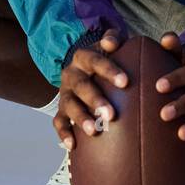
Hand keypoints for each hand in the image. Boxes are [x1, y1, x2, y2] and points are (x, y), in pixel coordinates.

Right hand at [53, 28, 127, 150]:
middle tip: (111, 115)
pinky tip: (73, 146)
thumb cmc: (107, 58)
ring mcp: (65, 93)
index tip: (125, 82)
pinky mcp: (61, 109)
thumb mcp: (111, 44)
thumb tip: (111, 43)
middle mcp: (72, 74)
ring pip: (69, 105)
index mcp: (84, 57)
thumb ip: (114, 39)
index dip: (109, 70)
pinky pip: (59, 122)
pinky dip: (64, 134)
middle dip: (95, 100)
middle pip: (81, 86)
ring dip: (80, 118)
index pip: (95, 60)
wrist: (84, 68)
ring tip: (94, 131)